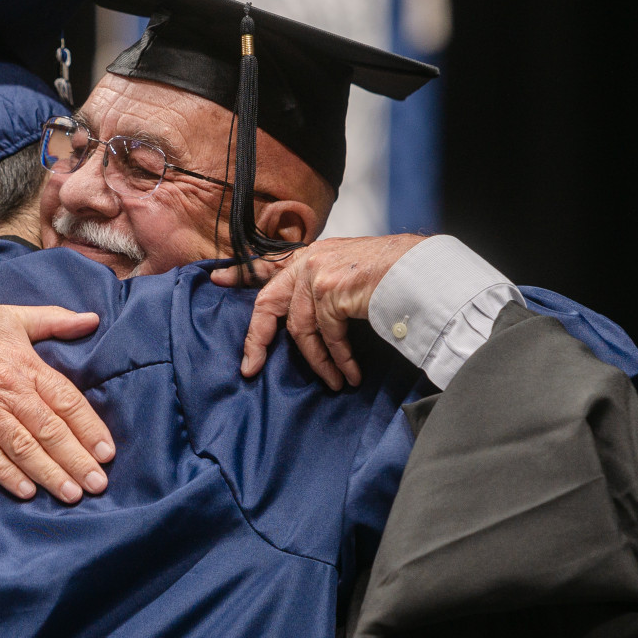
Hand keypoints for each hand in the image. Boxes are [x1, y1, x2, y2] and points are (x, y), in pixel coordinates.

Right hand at [0, 291, 114, 502]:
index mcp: (24, 363)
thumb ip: (54, 320)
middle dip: (76, 458)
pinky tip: (25, 491)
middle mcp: (6, 387)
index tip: (108, 452)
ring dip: (48, 472)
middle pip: (49, 428)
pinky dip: (5, 472)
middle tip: (98, 484)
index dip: (89, 427)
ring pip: (21, 445)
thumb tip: (92, 319)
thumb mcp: (11, 315)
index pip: (66, 400)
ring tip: (71, 494)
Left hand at [211, 234, 426, 389]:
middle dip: (258, 339)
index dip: (241, 273)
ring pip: (301, 329)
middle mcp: (310, 260)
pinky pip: (327, 335)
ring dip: (319, 361)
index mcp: (312, 255)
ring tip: (334, 381)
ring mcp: (318, 273)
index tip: (216, 279)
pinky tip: (349, 374)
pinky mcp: (331, 290)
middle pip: (269, 303)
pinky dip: (338, 359)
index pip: (268, 265)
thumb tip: (310, 321)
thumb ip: (325, 289)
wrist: (422, 269)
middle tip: (251, 366)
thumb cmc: (393, 275)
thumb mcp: (349, 274)